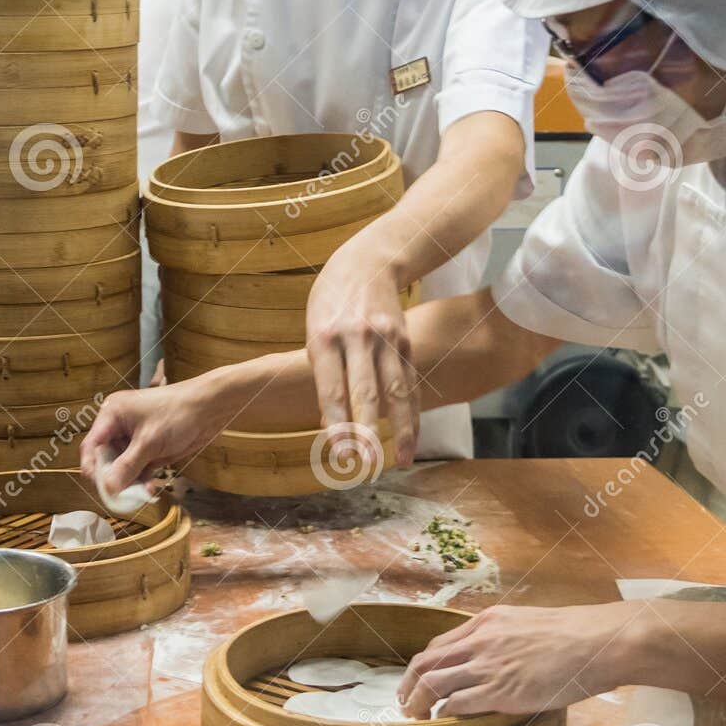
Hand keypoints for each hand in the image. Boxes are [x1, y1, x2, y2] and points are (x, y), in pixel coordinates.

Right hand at [80, 375, 232, 495]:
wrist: (212, 407)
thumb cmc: (179, 413)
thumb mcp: (149, 442)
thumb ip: (127, 466)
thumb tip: (108, 488)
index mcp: (112, 414)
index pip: (92, 445)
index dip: (93, 468)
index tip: (101, 488)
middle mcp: (120, 426)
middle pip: (106, 459)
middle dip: (114, 478)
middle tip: (122, 496)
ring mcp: (135, 438)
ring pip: (122, 467)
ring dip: (129, 482)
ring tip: (140, 493)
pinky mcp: (150, 448)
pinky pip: (138, 468)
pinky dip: (142, 480)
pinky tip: (149, 489)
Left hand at [304, 243, 418, 467]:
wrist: (368, 261)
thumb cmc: (331, 302)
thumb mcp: (314, 329)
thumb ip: (323, 372)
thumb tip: (331, 420)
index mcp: (325, 337)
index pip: (332, 388)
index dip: (337, 423)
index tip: (340, 453)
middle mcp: (358, 338)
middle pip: (366, 392)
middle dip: (368, 432)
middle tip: (368, 464)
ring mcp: (386, 339)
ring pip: (396, 390)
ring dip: (401, 429)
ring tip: (403, 460)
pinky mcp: (406, 341)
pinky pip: (409, 382)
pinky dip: (411, 412)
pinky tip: (412, 437)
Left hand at [398, 603, 622, 717]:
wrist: (598, 641)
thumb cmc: (576, 635)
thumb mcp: (530, 624)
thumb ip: (506, 638)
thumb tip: (500, 658)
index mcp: (488, 622)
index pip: (439, 645)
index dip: (424, 667)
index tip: (420, 683)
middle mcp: (481, 641)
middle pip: (426, 663)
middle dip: (408, 686)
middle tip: (405, 705)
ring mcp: (489, 666)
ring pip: (433, 684)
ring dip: (419, 704)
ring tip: (417, 718)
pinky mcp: (501, 691)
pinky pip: (458, 704)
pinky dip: (445, 715)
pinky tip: (446, 723)